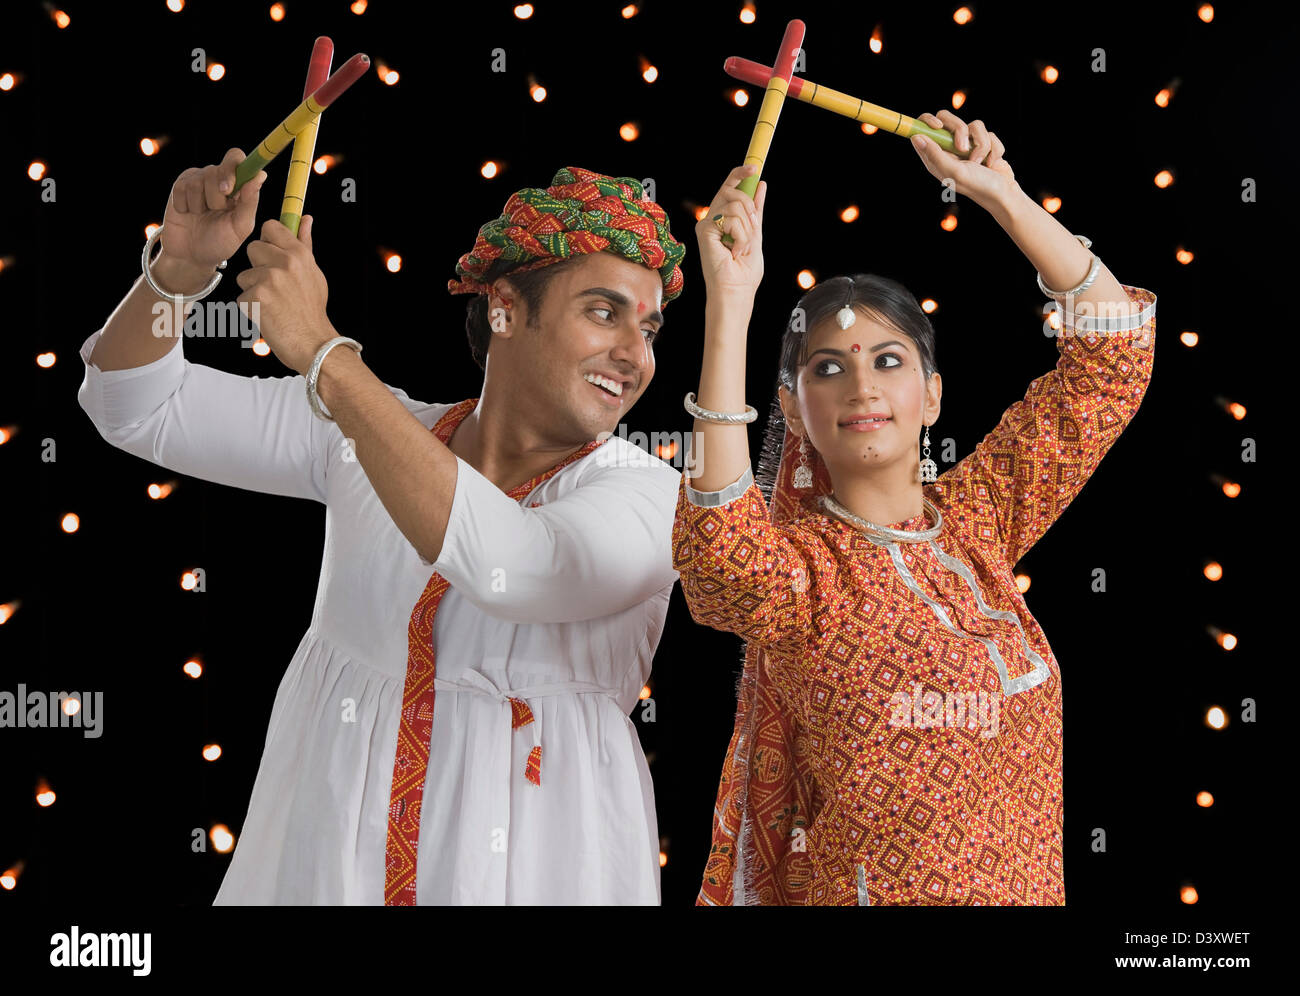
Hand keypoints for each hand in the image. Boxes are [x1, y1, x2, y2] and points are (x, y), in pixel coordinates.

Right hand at [160, 148, 267, 272]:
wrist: (192, 255)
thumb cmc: (221, 242)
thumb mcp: (240, 227)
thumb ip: (250, 202)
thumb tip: (260, 175)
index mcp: (237, 185)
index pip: (236, 158)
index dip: (232, 168)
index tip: (228, 189)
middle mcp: (218, 178)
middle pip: (217, 169)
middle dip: (217, 195)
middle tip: (216, 211)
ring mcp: (198, 180)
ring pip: (199, 180)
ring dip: (201, 205)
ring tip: (202, 216)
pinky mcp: (180, 186)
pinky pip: (182, 188)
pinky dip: (186, 206)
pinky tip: (188, 214)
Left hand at [233, 216, 333, 375]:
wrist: (313, 343)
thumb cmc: (312, 310)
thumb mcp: (313, 273)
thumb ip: (305, 244)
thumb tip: (307, 219)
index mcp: (298, 254)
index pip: (270, 227)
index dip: (268, 240)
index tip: (274, 254)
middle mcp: (284, 262)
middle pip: (253, 249)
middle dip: (258, 267)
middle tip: (275, 287)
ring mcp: (269, 279)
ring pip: (244, 275)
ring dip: (253, 290)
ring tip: (273, 304)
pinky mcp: (256, 297)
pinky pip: (241, 297)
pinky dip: (251, 308)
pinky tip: (268, 315)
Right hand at [695, 164, 765, 300]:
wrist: (736, 291)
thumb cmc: (743, 271)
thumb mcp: (755, 234)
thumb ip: (756, 210)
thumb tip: (760, 184)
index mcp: (721, 218)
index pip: (729, 188)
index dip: (740, 174)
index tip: (755, 168)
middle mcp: (711, 218)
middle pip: (733, 191)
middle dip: (750, 208)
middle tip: (751, 231)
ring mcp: (706, 223)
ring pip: (736, 204)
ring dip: (748, 228)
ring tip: (742, 247)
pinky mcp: (704, 230)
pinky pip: (732, 219)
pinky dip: (741, 236)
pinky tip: (735, 251)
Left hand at [910, 110, 1018, 208]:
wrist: (1004, 193)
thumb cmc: (978, 186)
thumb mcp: (954, 172)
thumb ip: (935, 154)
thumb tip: (915, 137)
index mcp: (936, 156)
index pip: (923, 129)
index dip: (927, 122)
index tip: (938, 126)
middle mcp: (949, 149)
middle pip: (947, 118)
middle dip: (960, 130)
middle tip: (963, 148)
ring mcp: (966, 145)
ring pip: (974, 125)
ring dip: (982, 145)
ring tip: (980, 162)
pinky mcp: (983, 144)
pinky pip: (989, 133)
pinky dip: (993, 149)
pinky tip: (991, 163)